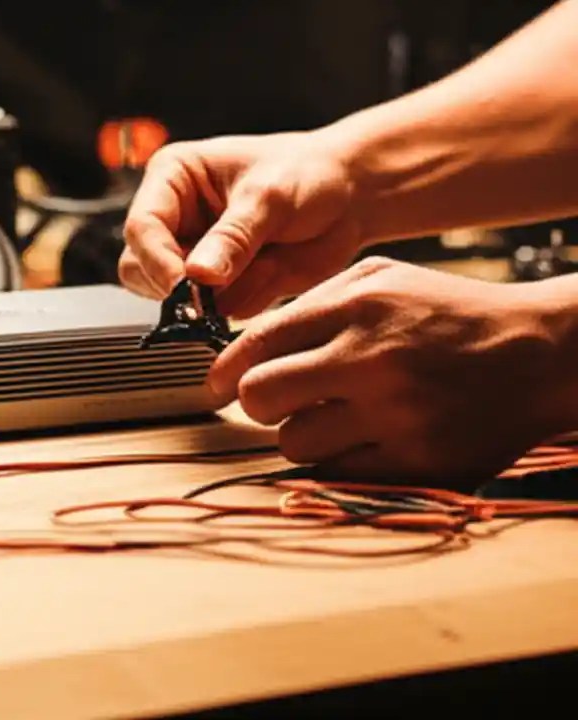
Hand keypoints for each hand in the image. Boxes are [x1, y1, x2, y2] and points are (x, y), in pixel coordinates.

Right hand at [120, 131, 362, 317]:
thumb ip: (233, 237)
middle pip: (140, 268)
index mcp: (172, 180)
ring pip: (173, 299)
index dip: (157, 260)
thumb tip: (197, 276)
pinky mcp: (217, 288)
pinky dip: (246, 301)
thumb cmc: (309, 174)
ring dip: (218, 296)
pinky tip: (274, 271)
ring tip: (265, 264)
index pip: (141, 227)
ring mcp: (193, 258)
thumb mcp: (271, 196)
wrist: (351, 197)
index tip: (183, 286)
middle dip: (179, 286)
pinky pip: (215, 312)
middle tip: (216, 293)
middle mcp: (173, 221)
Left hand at [210, 256, 576, 481]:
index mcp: (356, 307)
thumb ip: (310, 305)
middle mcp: (370, 360)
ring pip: (292, 445)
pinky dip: (339, 461)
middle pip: (258, 400)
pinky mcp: (417, 462)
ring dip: (300, 435)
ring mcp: (395, 415)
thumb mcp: (380, 279)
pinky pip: (337, 475)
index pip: (254, 346)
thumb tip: (240, 348)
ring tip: (334, 417)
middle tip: (276, 402)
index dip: (223, 372)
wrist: (543, 354)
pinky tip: (365, 438)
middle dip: (256, 404)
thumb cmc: (450, 314)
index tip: (215, 386)